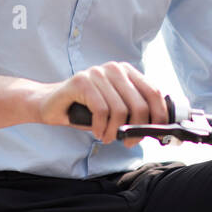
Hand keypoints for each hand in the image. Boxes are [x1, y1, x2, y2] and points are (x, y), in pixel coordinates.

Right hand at [38, 61, 169, 146]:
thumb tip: (157, 129)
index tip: (158, 135)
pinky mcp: (81, 81)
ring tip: (109, 138)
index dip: (160, 116)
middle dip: (137, 130)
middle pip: (139, 104)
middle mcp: (114, 68)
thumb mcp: (115, 109)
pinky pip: (101, 110)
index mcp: (126, 72)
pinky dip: (102, 127)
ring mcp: (97, 73)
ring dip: (116, 132)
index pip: (153, 92)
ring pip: (120, 110)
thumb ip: (134, 112)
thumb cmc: (86, 110)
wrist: (51, 104)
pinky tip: (98, 132)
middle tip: (129, 143)